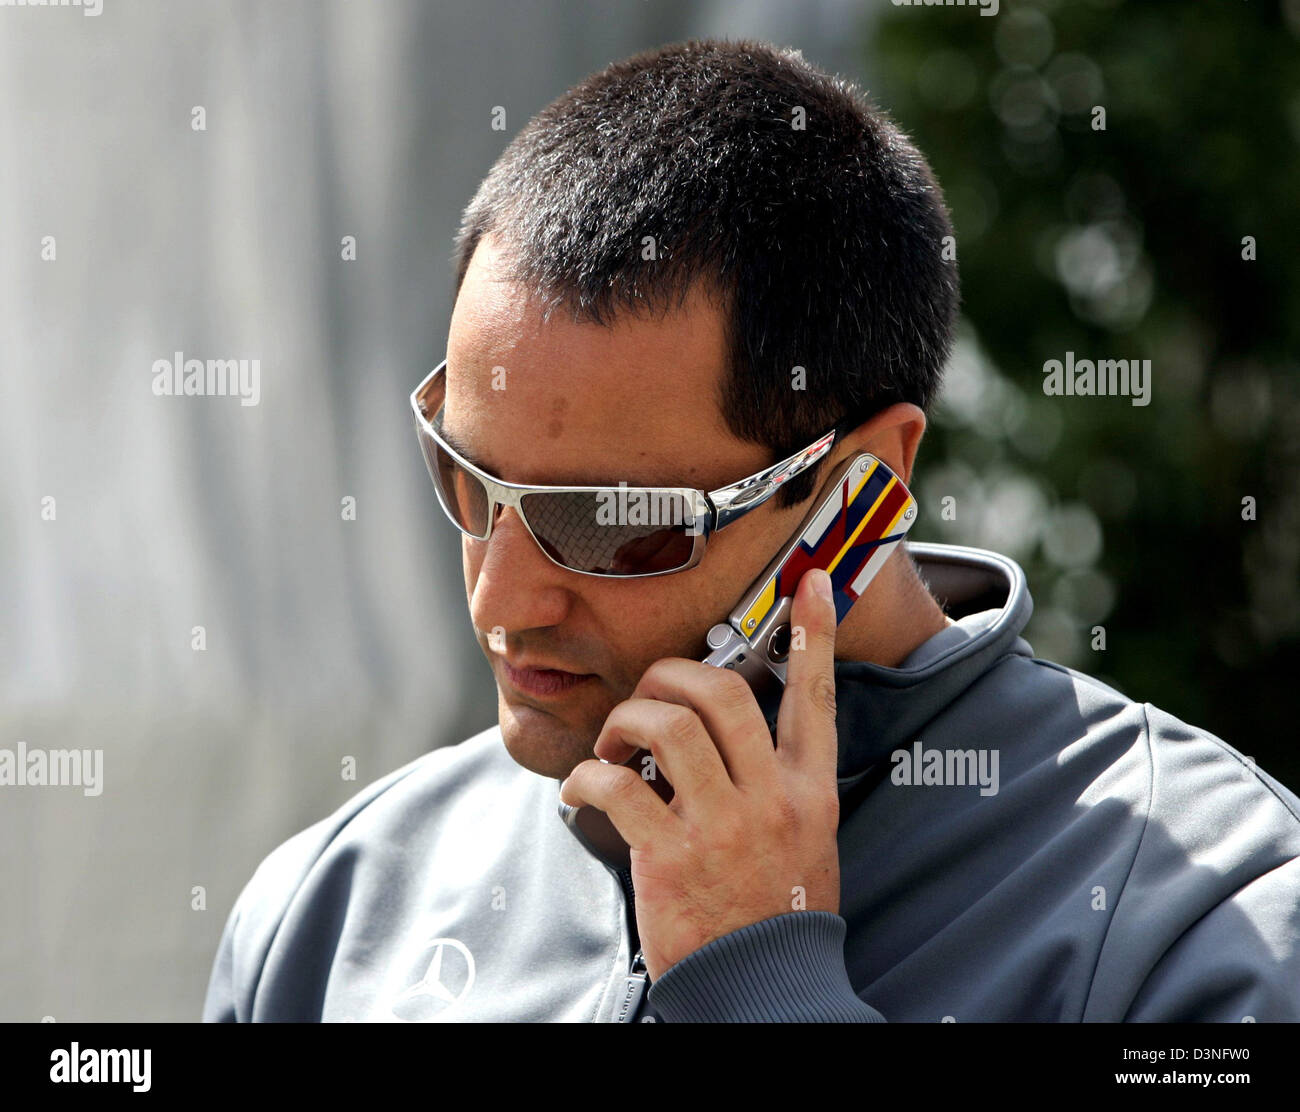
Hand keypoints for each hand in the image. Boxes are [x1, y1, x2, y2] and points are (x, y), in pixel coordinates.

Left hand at [558, 567, 841, 981]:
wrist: (763, 990)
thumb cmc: (778, 911)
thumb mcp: (806, 841)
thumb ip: (780, 784)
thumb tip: (740, 739)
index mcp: (808, 790)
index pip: (816, 697)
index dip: (815, 635)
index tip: (812, 583)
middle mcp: (771, 798)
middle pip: (722, 693)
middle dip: (670, 675)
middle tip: (648, 696)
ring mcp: (722, 826)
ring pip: (667, 727)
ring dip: (625, 721)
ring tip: (612, 744)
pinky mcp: (671, 855)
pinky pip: (617, 787)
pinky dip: (586, 777)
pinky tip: (581, 788)